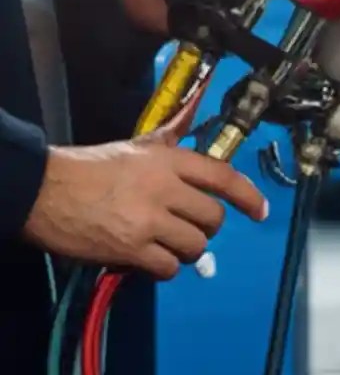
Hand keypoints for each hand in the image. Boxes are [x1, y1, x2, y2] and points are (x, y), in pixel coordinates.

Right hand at [22, 121, 268, 279]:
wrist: (43, 190)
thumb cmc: (91, 166)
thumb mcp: (137, 145)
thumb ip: (172, 135)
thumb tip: (197, 106)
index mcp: (169, 161)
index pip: (224, 177)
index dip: (249, 196)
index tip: (260, 211)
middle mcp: (165, 189)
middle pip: (213, 217)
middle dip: (206, 227)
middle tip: (186, 227)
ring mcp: (149, 221)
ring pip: (196, 245)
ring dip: (186, 250)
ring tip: (166, 244)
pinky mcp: (131, 248)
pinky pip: (169, 267)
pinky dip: (164, 268)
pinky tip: (150, 259)